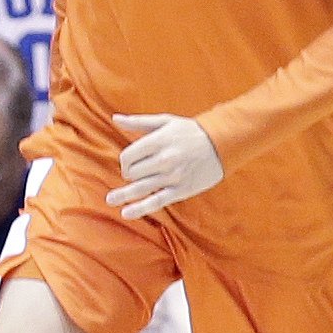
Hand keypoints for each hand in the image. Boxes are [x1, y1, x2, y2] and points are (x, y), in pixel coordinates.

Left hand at [107, 114, 224, 218]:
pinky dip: (139, 209)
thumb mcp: (166, 122)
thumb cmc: (190, 132)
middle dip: (129, 174)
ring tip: (110, 200)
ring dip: (123, 195)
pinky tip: (126, 213)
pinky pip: (156, 202)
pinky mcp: (181, 190)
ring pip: (140, 189)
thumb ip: (138, 122)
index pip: (128, 156)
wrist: (222, 144)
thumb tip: (114, 119)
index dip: (124, 161)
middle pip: (133, 173)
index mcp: (159, 141)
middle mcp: (165, 159)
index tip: (130, 163)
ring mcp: (173, 176)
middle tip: (135, 174)